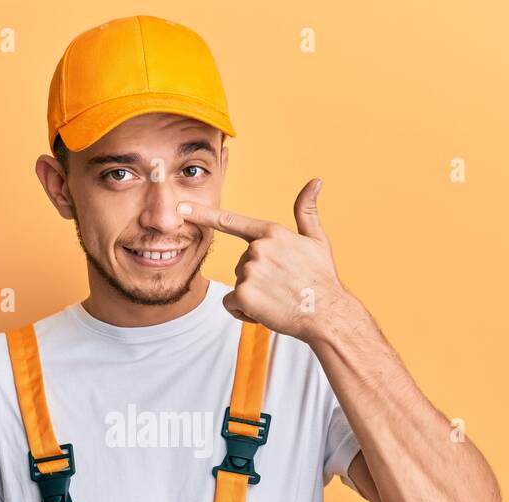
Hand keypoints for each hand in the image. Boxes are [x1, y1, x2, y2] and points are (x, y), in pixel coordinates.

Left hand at [177, 179, 349, 340]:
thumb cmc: (321, 278)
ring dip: (252, 297)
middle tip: (282, 287)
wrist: (326, 313)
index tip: (181, 208)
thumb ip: (307, 211)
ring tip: (278, 300)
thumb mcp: (317, 240)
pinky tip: (267, 312)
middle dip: (256, 278)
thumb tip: (315, 181)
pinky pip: (231, 304)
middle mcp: (258, 248)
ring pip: (238, 286)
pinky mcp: (244, 294)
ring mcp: (249, 271)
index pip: (231, 221)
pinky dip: (244, 312)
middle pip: (241, 265)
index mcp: (272, 233)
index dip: (203, 214)